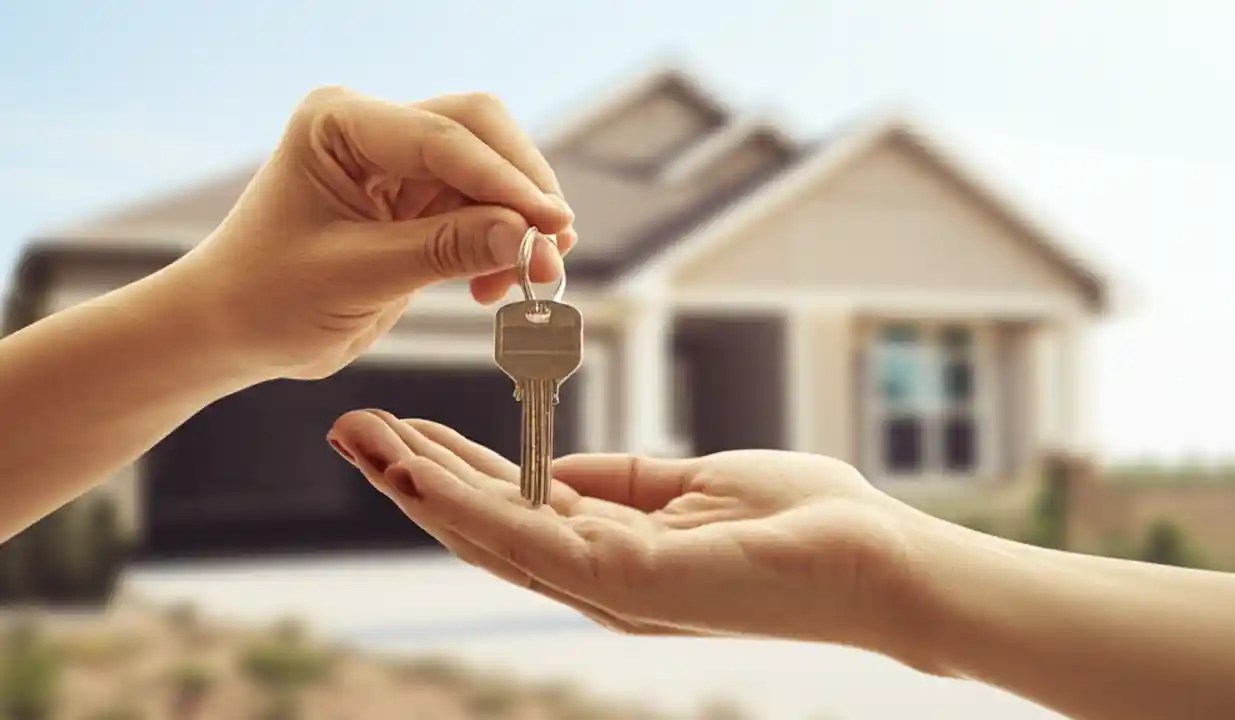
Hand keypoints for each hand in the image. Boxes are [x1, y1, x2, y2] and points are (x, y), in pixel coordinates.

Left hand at [170, 86, 573, 380]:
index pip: (444, 137)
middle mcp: (375, 130)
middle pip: (480, 132)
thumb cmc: (268, 297)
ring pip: (491, 173)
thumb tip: (532, 239)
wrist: (234, 330)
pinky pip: (483, 212)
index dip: (505, 182)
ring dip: (519, 224)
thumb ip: (447, 251)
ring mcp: (400, 165)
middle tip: (553, 247)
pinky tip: (495, 287)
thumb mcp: (358, 277)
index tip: (551, 225)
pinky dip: (502, 246)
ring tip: (531, 279)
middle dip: (522, 189)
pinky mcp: (419, 203)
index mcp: (340, 123)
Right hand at [327, 410, 936, 666]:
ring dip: (420, 485)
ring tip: (362, 439)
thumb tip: (558, 466)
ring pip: (490, 532)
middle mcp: (598, 579)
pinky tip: (420, 468)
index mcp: (614, 551)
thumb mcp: (695, 481)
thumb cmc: (803, 520)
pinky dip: (468, 502)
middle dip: (414, 477)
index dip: (454, 469)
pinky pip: (529, 536)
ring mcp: (609, 587)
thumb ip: (622, 478)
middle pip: (485, 525)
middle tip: (350, 428)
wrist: (879, 558)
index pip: (516, 509)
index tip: (404, 428)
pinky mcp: (628, 583)